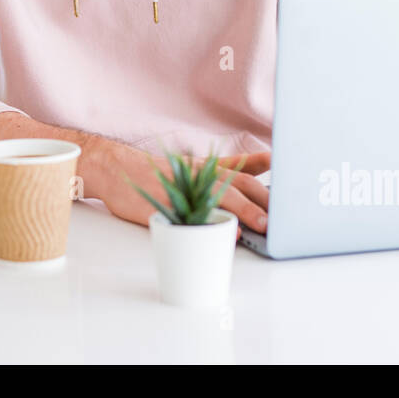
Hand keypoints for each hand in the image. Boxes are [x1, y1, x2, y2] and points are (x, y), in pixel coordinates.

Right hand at [87, 141, 270, 238]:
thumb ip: (214, 172)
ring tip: (265, 225)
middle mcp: (196, 176)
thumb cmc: (149, 172)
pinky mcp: (167, 206)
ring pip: (220, 198)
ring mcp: (182, 190)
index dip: (262, 165)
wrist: (112, 168)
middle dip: (263, 199)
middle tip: (286, 214)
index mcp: (202, 168)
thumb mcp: (184, 166)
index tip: (283, 163)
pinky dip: (212, 224)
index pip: (238, 166)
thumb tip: (248, 174)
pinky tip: (228, 233)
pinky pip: (193, 216)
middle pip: (237, 184)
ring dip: (245, 211)